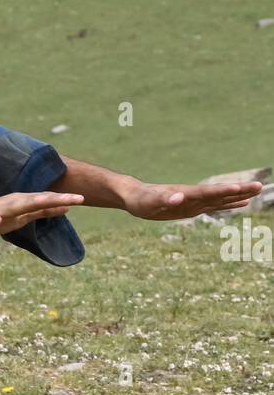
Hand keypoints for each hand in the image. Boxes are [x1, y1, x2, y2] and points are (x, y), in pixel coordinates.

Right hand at [0, 191, 84, 243]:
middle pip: (37, 200)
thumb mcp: (20, 217)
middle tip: (77, 198)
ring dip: (30, 203)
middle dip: (56, 199)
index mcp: (21, 203)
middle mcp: (11, 203)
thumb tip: (64, 207)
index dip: (64, 200)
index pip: (45, 201)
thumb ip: (40, 212)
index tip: (83, 198)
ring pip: (15, 206)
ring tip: (47, 201)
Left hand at [123, 179, 261, 220]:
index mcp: (186, 194)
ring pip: (220, 198)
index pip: (209, 192)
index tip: (242, 188)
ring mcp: (194, 201)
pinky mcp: (192, 207)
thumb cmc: (140, 199)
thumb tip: (179, 197)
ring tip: (256, 192)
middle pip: (220, 193)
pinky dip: (227, 204)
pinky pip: (213, 205)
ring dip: (238, 196)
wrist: (135, 196)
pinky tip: (240, 204)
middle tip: (259, 186)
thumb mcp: (150, 202)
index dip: (225, 192)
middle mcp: (193, 196)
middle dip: (239, 191)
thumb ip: (164, 199)